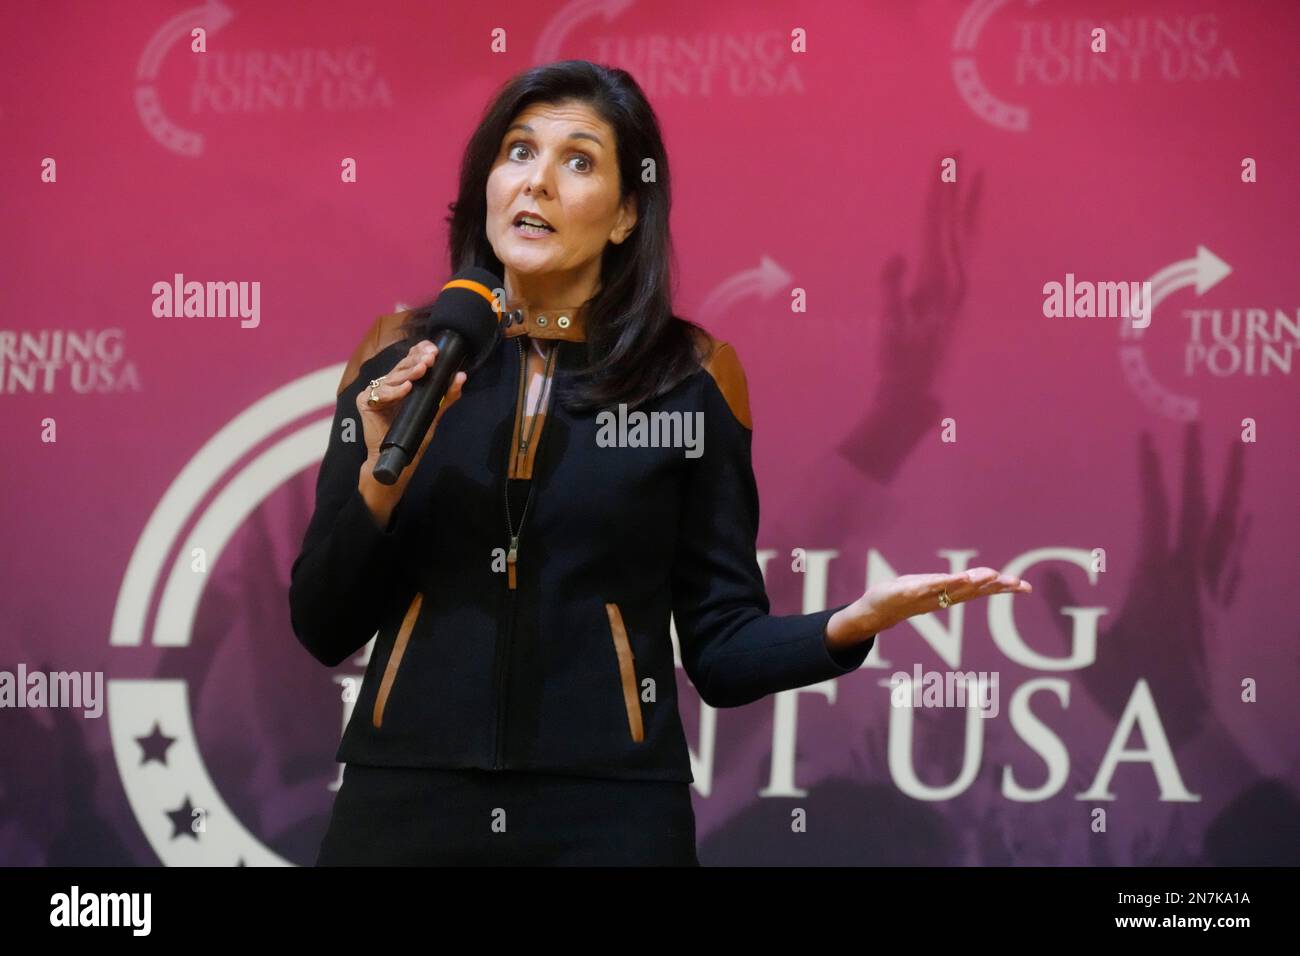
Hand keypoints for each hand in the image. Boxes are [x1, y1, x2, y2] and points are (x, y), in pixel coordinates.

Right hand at [355, 340, 467, 524]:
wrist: (398, 458)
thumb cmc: (413, 436)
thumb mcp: (433, 413)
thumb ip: (446, 397)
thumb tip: (461, 376)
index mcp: (403, 382)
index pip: (410, 361)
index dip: (420, 352)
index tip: (434, 349)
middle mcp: (388, 384)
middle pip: (402, 366)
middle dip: (417, 360)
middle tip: (431, 357)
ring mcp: (376, 392)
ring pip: (393, 377)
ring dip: (409, 372)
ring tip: (423, 369)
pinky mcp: (366, 402)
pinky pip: (381, 393)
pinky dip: (395, 391)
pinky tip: (407, 387)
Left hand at [828, 567, 1030, 648]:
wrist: (874, 612)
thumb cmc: (904, 598)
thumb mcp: (931, 588)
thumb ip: (953, 585)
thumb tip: (976, 580)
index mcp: (949, 594)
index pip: (980, 588)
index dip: (1002, 587)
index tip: (1024, 586)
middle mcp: (940, 596)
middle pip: (971, 589)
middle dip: (993, 586)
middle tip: (1016, 583)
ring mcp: (923, 594)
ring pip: (950, 589)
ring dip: (969, 583)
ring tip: (990, 576)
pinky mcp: (905, 592)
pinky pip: (923, 588)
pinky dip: (936, 585)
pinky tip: (951, 580)